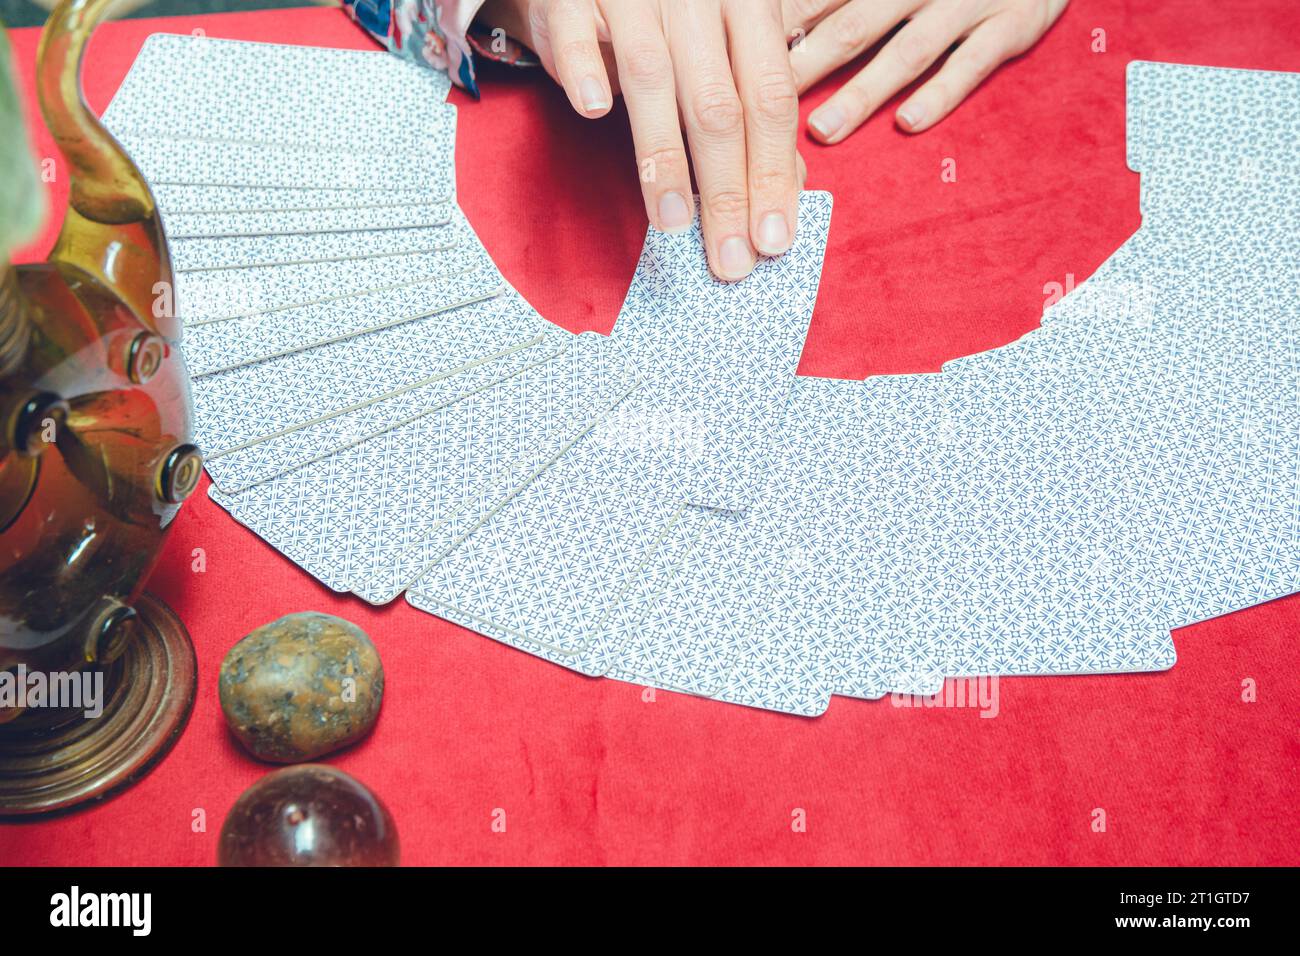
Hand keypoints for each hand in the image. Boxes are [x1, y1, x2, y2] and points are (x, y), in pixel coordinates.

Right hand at [484, 0, 802, 280]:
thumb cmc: (667, 18)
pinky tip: (594, 110)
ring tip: (672, 224)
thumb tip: (788, 189)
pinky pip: (578, 30)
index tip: (772, 241)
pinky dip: (585, 69)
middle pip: (719, 104)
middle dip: (727, 190)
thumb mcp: (721, 53)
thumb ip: (754, 110)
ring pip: (652, 77)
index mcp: (749, 8)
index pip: (770, 101)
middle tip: (729, 260)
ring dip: (663, 157)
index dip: (772, 173)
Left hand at [783, 0, 1067, 142]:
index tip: (743, 61)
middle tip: (762, 105)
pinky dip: (941, 93)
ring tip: (823, 129)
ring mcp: (970, 0)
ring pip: (907, 51)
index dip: (787, 27)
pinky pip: (972, 64)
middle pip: (856, 25)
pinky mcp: (1014, 24)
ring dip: (862, 92)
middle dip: (808, 64)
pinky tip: (908, 122)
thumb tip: (779, 28)